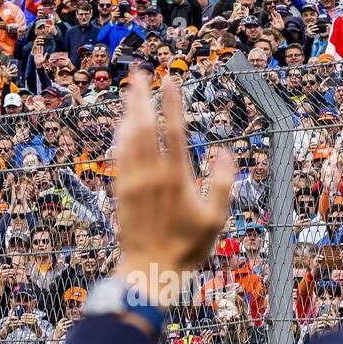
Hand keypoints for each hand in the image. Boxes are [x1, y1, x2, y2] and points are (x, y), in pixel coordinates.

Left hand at [114, 76, 234, 307]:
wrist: (149, 270)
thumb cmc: (187, 247)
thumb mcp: (215, 219)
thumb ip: (222, 184)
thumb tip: (224, 152)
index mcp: (177, 178)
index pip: (175, 131)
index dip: (172, 103)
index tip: (169, 79)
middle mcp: (152, 175)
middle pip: (145, 126)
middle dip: (142, 97)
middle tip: (138, 73)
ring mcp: (133, 183)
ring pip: (128, 139)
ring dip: (128, 112)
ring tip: (129, 92)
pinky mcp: (120, 192)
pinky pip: (118, 157)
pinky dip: (119, 138)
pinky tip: (120, 127)